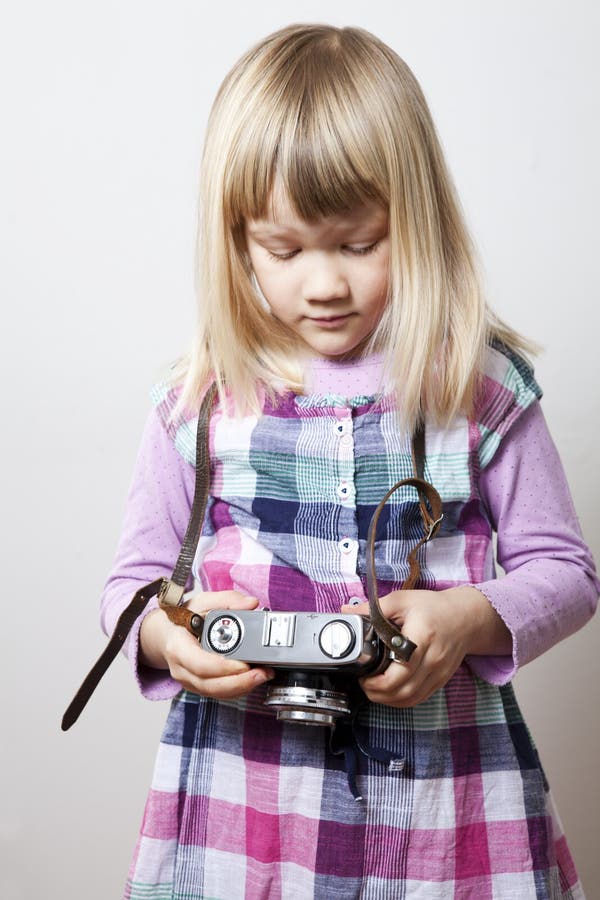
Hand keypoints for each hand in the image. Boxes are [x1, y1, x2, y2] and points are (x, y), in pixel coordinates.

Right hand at [140, 591, 274, 698]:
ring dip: (241, 687)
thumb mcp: (202, 602)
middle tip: (263, 672)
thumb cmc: (182, 618)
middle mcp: (181, 669)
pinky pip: (218, 693)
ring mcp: (189, 681)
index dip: (224, 667)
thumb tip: (251, 603)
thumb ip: (228, 600)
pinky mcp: (198, 686)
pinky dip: (237, 689)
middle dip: (239, 682)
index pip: (200, 664)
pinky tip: (253, 679)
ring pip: (215, 693)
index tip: (245, 663)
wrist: (164, 633)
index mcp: (178, 647)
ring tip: (263, 675)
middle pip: (210, 685)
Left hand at [341, 586, 510, 707]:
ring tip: (373, 688)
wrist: (467, 617)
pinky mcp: (441, 680)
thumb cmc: (434, 607)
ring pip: (411, 699)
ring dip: (388, 699)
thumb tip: (346, 612)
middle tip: (363, 682)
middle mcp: (433, 659)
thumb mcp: (403, 600)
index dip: (377, 680)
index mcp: (423, 637)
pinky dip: (401, 700)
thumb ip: (374, 607)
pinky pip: (419, 698)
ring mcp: (439, 673)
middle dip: (377, 692)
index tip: (362, 673)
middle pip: (403, 690)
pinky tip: (389, 692)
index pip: (400, 670)